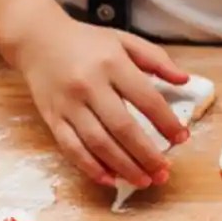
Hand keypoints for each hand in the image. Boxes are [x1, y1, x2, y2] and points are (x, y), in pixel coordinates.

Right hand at [0, 0, 188, 188]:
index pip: (146, 99)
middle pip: (122, 128)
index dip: (167, 122)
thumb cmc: (86, 41)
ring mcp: (68, 104)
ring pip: (98, 143)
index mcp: (112, 63)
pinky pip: (72, 148)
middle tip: (164, 172)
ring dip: (123, 167)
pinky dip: (91, 167)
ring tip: (144, 181)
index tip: (182, 138)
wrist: (37, 39)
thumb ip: (156, 59)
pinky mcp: (52, 118)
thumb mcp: (124, 40)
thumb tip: (184, 80)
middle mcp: (89, 85)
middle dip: (147, 155)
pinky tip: (110, 179)